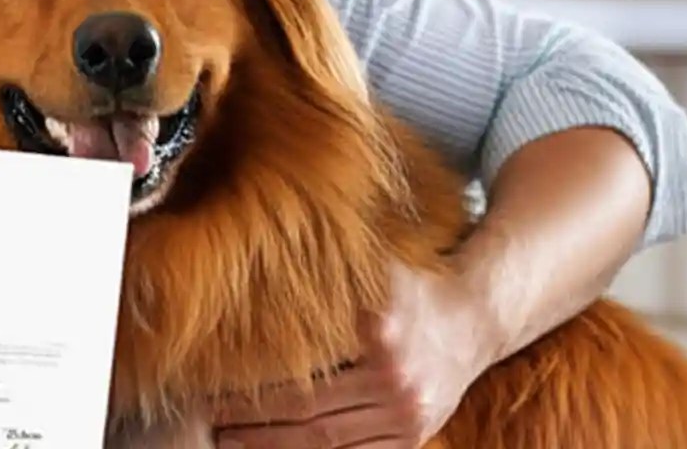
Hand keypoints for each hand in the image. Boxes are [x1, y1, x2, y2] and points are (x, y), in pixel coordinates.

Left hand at [209, 261, 498, 447]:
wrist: (475, 319)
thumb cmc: (411, 288)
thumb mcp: (373, 270)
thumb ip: (327, 271)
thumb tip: (261, 256)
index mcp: (377, 331)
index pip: (303, 363)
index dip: (255, 378)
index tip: (216, 381)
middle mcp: (393, 376)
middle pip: (307, 407)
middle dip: (252, 417)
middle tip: (211, 415)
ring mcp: (405, 413)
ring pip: (325, 439)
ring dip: (272, 444)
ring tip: (230, 439)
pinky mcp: (412, 436)